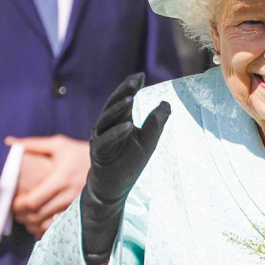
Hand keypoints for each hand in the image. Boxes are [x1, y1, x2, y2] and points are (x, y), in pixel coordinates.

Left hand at [7, 135, 90, 238]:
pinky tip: (40, 224)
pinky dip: (46, 229)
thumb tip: (9, 142)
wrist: (109, 164)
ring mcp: (75, 205)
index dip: (19, 205)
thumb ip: (33, 145)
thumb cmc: (80, 152)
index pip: (33, 201)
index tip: (13, 202)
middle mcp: (69, 195)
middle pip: (38, 215)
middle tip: (16, 212)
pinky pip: (59, 226)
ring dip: (33, 224)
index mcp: (60, 179)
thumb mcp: (59, 145)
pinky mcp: (80, 211)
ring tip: (26, 219)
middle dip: (23, 216)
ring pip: (47, 224)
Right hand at [81, 72, 169, 264]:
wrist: (114, 189)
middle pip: (113, 105)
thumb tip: (166, 103)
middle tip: (135, 81)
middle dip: (123, 92)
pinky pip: (106, 141)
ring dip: (118, 109)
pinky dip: (117, 133)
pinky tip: (129, 127)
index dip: (130, 87)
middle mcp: (106, 127)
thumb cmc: (129, 163)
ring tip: (130, 98)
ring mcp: (100, 139)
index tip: (141, 75)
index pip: (123, 100)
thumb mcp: (148, 141)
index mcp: (119, 121)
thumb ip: (156, 122)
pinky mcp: (98, 154)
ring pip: (107, 120)